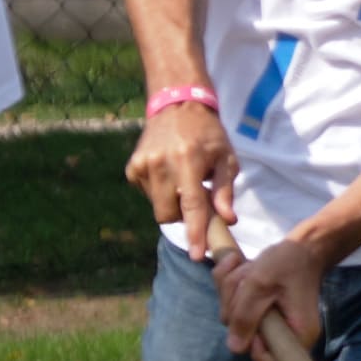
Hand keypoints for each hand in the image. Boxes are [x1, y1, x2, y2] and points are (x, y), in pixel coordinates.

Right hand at [130, 100, 237, 259]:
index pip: (191, 206)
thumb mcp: (226, 159)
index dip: (195, 233)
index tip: (197, 255)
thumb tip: (228, 220)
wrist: (177, 105)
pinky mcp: (132, 167)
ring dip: (172, 202)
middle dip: (183, 216)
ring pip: (157, 206)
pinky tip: (169, 173)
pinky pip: (147, 195)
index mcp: (187, 161)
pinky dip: (160, 192)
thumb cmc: (208, 134)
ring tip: (183, 179)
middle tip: (195, 198)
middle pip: (168, 214)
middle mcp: (161, 164)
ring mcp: (143, 165)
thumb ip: (225, 191)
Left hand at [216, 230, 327, 360]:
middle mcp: (287, 336)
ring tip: (244, 267)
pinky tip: (237, 265)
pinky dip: (230, 285)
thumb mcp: (260, 283)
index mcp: (298, 335)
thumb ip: (246, 315)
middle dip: (235, 306)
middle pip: (248, 340)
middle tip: (244, 279)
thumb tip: (235, 347)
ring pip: (235, 320)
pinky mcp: (260, 313)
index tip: (252, 321)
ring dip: (231, 291)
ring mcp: (271, 326)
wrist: (302, 247)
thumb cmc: (288, 263)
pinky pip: (235, 308)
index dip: (256, 349)